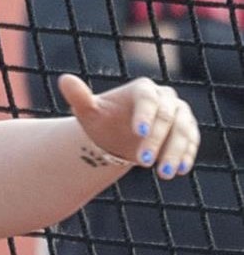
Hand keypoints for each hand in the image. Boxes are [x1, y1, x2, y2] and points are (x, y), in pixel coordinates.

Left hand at [61, 73, 198, 179]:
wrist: (116, 135)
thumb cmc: (101, 121)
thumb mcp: (87, 111)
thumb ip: (78, 97)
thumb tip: (64, 80)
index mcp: (143, 89)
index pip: (147, 99)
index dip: (144, 115)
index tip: (138, 133)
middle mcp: (165, 98)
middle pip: (167, 117)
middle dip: (156, 141)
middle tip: (142, 162)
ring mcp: (180, 113)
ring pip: (183, 130)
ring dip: (175, 152)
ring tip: (165, 174)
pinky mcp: (187, 130)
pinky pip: (191, 141)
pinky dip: (187, 155)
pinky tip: (181, 170)